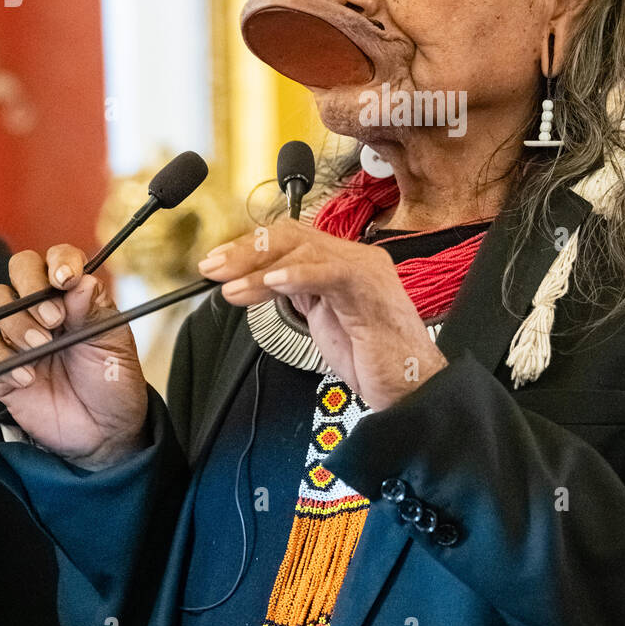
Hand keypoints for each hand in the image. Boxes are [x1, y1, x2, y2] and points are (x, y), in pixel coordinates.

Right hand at [0, 247, 148, 469]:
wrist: (105, 431)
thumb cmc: (114, 381)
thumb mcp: (115, 343)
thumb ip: (95, 310)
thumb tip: (80, 280)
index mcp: (75, 296)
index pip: (57, 260)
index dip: (59, 261)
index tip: (66, 278)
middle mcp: (44, 308)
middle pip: (19, 270)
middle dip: (31, 286)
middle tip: (54, 317)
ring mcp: (22, 335)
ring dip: (18, 321)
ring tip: (43, 346)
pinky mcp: (5, 366)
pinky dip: (6, 358)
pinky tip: (30, 376)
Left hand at [199, 224, 447, 409]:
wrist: (413, 388)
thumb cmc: (374, 359)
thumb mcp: (323, 319)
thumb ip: (297, 293)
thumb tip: (254, 280)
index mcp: (343, 262)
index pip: (290, 240)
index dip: (249, 248)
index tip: (217, 265)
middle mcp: (355, 258)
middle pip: (292, 237)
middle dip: (246, 251)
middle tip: (211, 268)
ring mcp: (365, 271)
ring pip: (303, 251)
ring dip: (258, 268)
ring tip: (231, 288)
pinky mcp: (370, 291)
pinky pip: (329, 272)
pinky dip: (296, 274)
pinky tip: (270, 283)